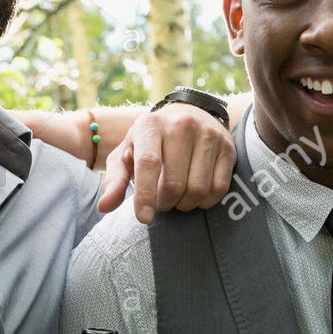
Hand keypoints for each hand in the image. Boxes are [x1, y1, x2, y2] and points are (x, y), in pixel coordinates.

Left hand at [99, 103, 235, 221]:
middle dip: (166, 203)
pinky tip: (195, 195)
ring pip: (199, 189)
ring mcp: (209, 135)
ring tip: (177, 198)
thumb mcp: (127, 154)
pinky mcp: (228, 147)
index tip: (144, 219)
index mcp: (151, 125)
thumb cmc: (151, 141)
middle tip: (161, 202)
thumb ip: (115, 180)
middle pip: (175, 183)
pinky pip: (219, 188)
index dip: (146, 194)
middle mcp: (182, 125)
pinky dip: (205, 201)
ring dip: (186, 204)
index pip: (149, 163)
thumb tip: (104, 207)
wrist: (189, 114)